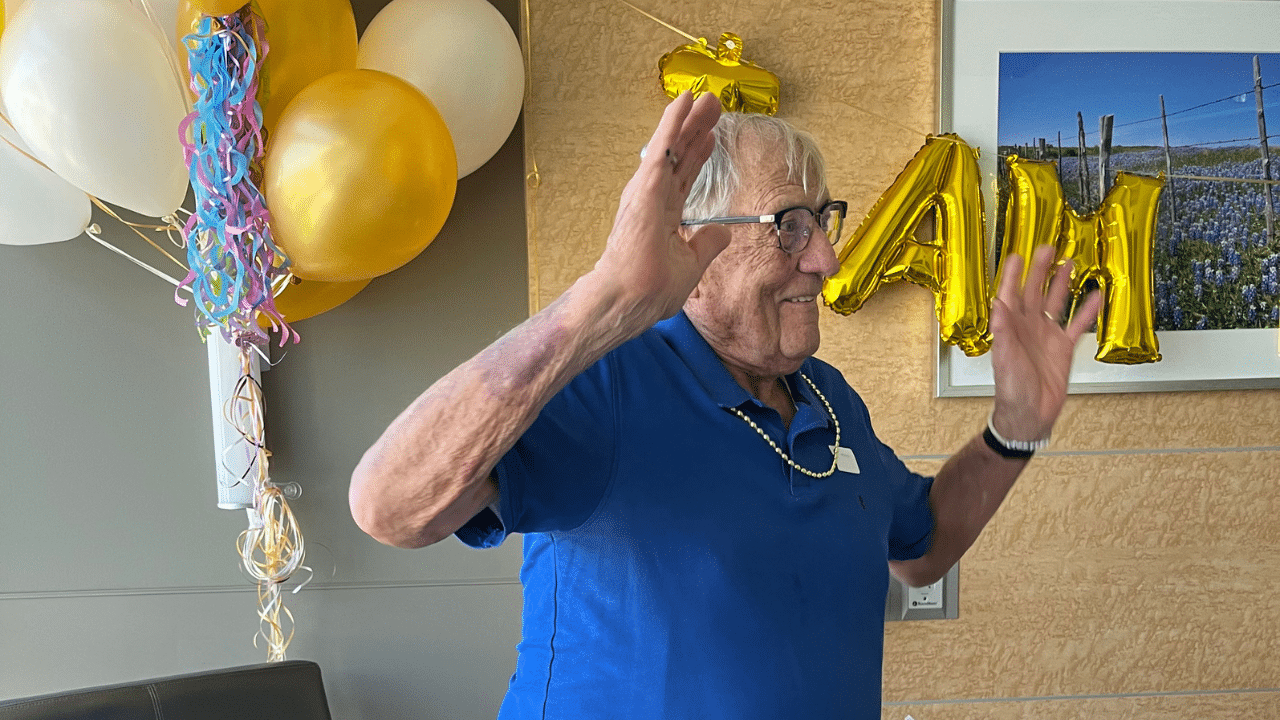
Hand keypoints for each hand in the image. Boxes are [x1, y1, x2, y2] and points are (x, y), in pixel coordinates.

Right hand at [590, 91, 730, 324]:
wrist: (627, 301)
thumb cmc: (649, 290)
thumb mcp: (691, 266)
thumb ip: (706, 245)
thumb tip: (722, 231)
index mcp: (662, 216)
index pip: (683, 177)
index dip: (698, 155)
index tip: (710, 135)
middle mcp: (653, 199)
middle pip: (679, 156)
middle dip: (695, 129)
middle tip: (710, 104)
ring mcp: (647, 192)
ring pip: (670, 146)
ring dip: (684, 119)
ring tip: (700, 96)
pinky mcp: (646, 189)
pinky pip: (662, 149)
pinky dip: (672, 125)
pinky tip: (682, 103)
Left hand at [989, 245, 1101, 440]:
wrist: (1030, 414)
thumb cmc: (1012, 390)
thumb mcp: (1004, 358)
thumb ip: (1003, 331)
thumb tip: (998, 304)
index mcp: (1010, 328)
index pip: (1010, 295)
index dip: (1012, 275)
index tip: (1017, 255)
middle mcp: (1028, 328)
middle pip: (1034, 292)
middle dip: (1040, 271)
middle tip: (1047, 248)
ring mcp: (1046, 336)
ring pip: (1056, 303)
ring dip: (1061, 284)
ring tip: (1069, 263)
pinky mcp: (1063, 348)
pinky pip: (1077, 325)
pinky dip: (1086, 311)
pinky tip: (1095, 296)